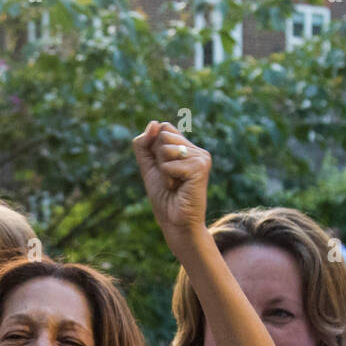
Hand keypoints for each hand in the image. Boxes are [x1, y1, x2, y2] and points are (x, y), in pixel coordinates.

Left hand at [132, 121, 211, 239]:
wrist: (176, 222)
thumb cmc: (164, 198)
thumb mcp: (148, 166)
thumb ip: (144, 144)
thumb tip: (154, 123)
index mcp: (187, 147)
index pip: (163, 127)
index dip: (154, 147)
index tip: (163, 169)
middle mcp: (197, 150)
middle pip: (163, 135)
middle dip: (158, 158)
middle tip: (170, 178)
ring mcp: (201, 157)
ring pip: (164, 148)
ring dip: (163, 170)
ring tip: (174, 184)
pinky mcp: (200, 167)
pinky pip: (168, 164)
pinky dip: (167, 179)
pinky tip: (178, 188)